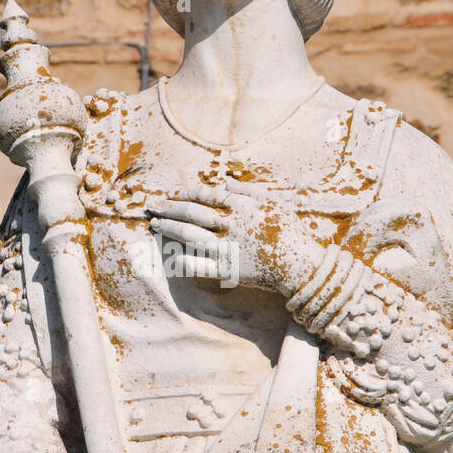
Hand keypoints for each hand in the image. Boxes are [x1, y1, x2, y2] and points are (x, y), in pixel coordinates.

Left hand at [145, 180, 327, 294]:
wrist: (301, 264)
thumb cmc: (290, 231)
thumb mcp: (274, 202)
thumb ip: (249, 190)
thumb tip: (225, 183)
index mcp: (242, 206)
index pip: (206, 194)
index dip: (186, 192)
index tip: (172, 193)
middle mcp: (231, 225)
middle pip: (193, 213)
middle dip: (169, 207)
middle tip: (151, 206)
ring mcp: (228, 248)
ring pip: (191, 236)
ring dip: (170, 229)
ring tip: (155, 225)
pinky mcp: (228, 270)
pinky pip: (200, 266)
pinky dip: (184, 261)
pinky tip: (170, 256)